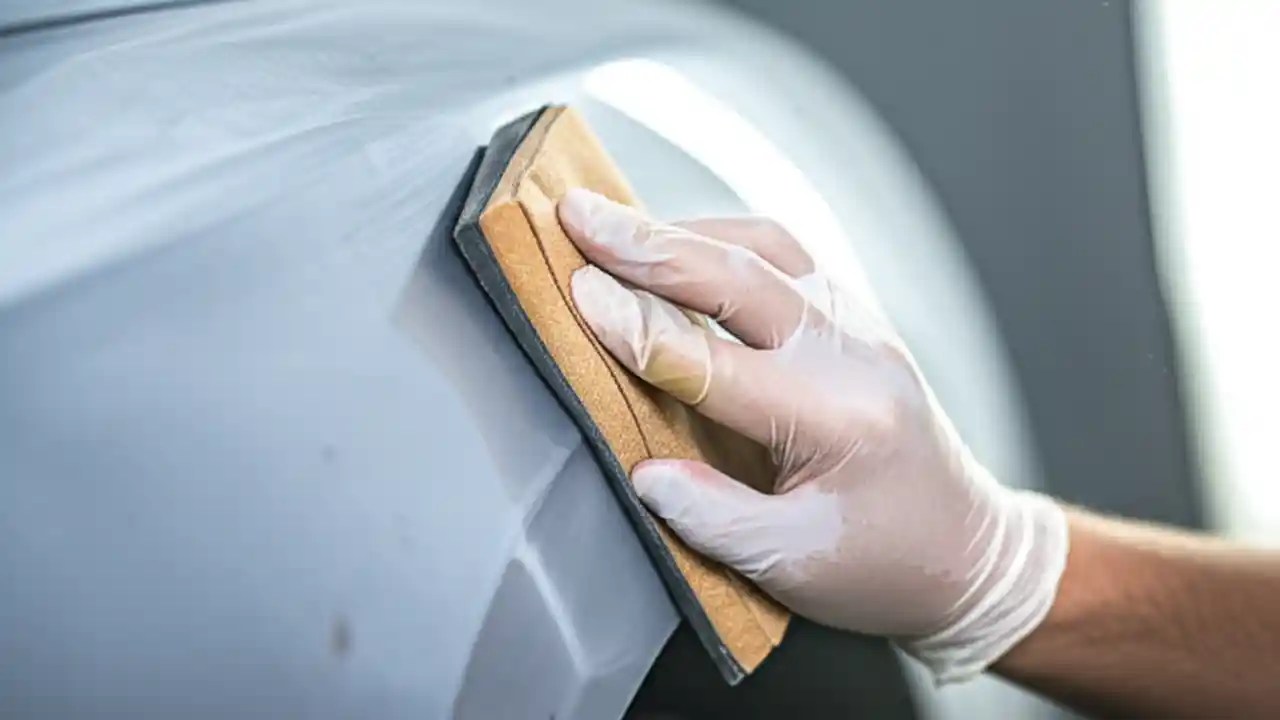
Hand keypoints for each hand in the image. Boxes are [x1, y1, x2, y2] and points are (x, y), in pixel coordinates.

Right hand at [558, 189, 1067, 681]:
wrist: (968, 551)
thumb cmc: (885, 567)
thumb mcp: (794, 566)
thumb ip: (713, 519)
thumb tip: (644, 472)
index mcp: (841, 420)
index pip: (716, 363)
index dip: (638, 328)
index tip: (576, 292)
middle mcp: (858, 356)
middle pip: (741, 277)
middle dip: (650, 244)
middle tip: (578, 214)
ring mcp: (863, 327)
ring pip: (767, 248)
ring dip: (686, 231)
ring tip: (615, 225)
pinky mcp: (855, 319)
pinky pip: (785, 257)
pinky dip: (722, 241)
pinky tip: (678, 245)